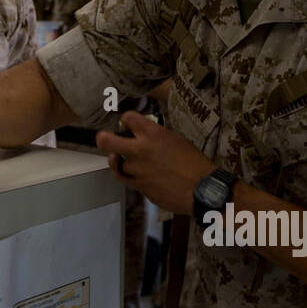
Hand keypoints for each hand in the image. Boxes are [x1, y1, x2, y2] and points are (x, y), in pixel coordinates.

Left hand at [95, 111, 213, 215]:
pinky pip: (124, 178)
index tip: (127, 124)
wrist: (202, 189)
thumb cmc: (194, 164)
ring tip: (130, 160)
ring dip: (122, 161)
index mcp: (153, 133)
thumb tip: (144, 136)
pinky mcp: (138, 186)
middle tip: (106, 138)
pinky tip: (130, 172)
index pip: (127, 118)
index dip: (126, 120)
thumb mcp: (176, 140)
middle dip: (104, 138)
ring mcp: (137, 169)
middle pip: (106, 141)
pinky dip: (126, 174)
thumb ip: (156, 136)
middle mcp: (141, 149)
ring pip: (116, 163)